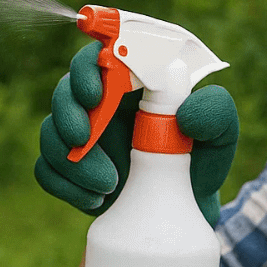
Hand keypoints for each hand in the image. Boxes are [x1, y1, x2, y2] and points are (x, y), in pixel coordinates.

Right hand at [34, 41, 238, 224]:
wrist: (186, 210)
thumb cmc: (201, 161)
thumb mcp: (222, 135)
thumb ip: (215, 112)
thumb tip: (184, 112)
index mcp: (132, 84)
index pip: (100, 56)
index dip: (88, 66)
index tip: (96, 93)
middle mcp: (101, 104)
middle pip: (64, 90)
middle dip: (68, 113)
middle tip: (84, 138)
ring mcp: (82, 137)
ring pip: (49, 131)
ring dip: (70, 159)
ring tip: (109, 185)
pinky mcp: (70, 170)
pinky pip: (44, 169)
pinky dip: (64, 185)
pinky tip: (95, 200)